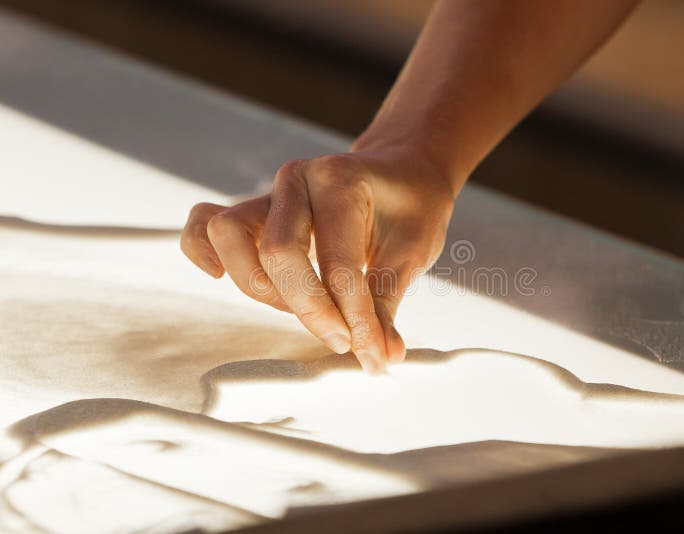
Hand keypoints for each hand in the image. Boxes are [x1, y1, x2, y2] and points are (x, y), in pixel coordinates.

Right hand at [180, 148, 454, 372]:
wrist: (401, 171)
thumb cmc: (411, 207)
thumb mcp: (413, 251)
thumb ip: (388, 304)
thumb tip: (380, 359)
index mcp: (341, 181)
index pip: (339, 264)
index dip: (354, 317)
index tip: (372, 355)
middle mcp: (297, 179)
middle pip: (278, 253)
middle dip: (309, 308)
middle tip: (341, 339)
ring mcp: (268, 192)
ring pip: (229, 235)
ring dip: (258, 285)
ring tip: (297, 306)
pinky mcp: (253, 210)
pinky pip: (205, 223)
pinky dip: (202, 251)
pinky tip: (219, 276)